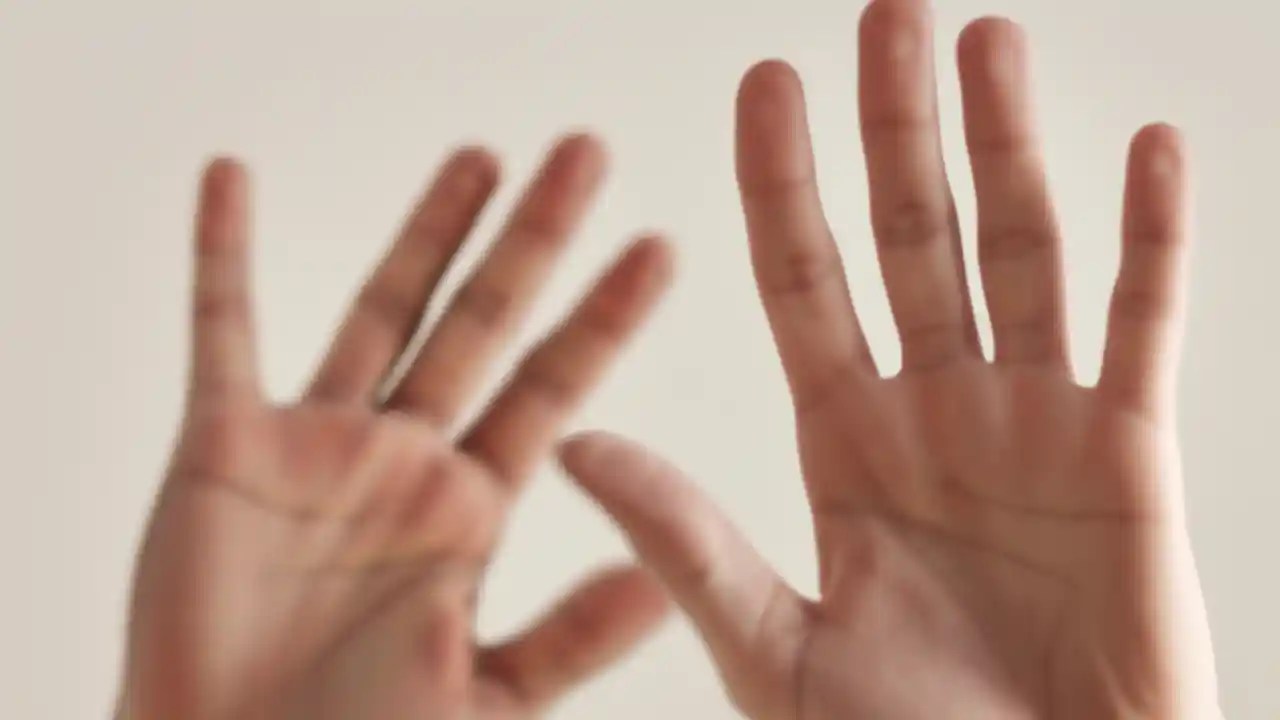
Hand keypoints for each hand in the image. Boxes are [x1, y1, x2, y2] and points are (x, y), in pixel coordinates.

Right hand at [121, 135, 672, 719]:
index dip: (604, 321)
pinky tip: (231, 182)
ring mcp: (319, 446)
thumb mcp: (484, 701)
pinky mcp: (226, 449)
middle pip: (483, 326)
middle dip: (536, 244)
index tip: (660, 250)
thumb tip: (660, 587)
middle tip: (589, 155)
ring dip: (426, 233)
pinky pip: (221, 336)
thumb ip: (568, 640)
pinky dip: (221, 258)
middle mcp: (405, 461)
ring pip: (382, 312)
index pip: (553, 391)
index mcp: (472, 511)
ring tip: (481, 157)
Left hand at [561, 2, 1219, 717]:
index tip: (766, 84)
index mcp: (843, 444)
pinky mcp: (1129, 451)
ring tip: (989, 41)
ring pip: (1020, 250)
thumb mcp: (774, 648)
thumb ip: (684, 540)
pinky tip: (1150, 152)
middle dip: (896, 129)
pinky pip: (1143, 323)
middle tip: (886, 16)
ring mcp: (1034, 419)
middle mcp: (934, 411)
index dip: (785, 184)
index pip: (803, 283)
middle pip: (909, 238)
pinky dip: (1151, 238)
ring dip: (1009, 147)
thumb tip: (576, 447)